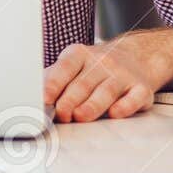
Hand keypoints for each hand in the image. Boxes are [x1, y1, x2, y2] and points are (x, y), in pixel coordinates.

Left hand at [43, 35, 166, 121]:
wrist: (138, 55)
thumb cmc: (96, 66)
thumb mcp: (73, 65)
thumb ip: (53, 79)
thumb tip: (31, 99)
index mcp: (79, 55)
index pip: (64, 68)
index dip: (53, 84)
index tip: (45, 98)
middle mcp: (102, 62)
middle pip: (83, 84)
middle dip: (70, 100)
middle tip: (61, 114)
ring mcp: (123, 75)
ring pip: (106, 91)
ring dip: (92, 105)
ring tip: (80, 117)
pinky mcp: (141, 88)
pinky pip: (134, 97)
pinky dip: (125, 106)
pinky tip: (115, 113)